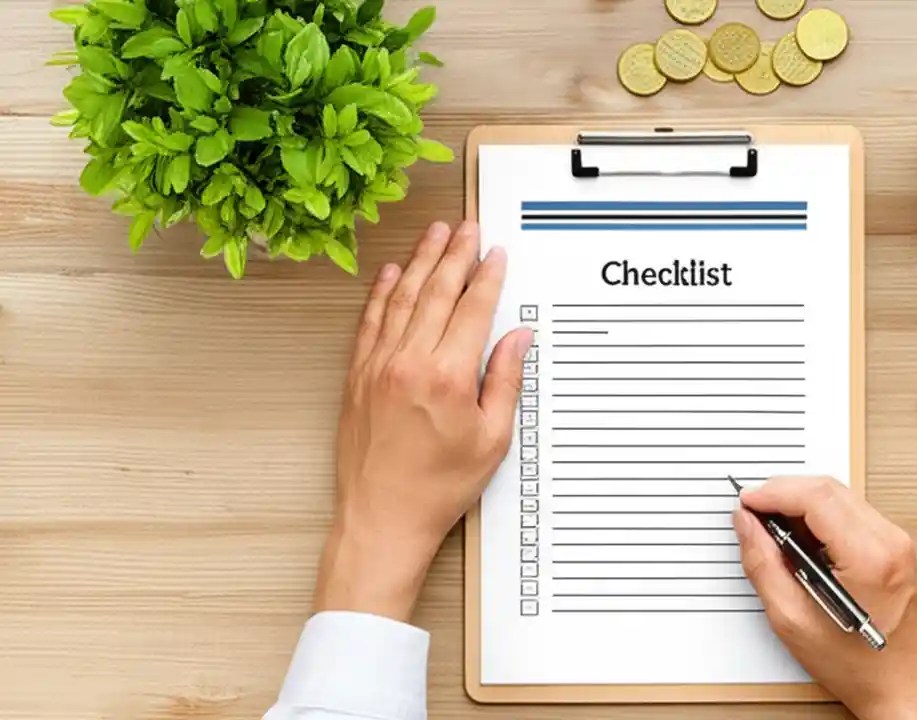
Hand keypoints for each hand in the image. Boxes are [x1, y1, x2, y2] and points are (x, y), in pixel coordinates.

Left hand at [314, 220, 531, 621]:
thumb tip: (517, 340)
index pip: (473, 310)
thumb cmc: (438, 487)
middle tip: (467, 229)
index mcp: (449, 377)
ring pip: (402, 298)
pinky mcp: (357, 376)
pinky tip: (392, 274)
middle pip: (437, 292)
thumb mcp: (492, 439)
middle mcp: (410, 363)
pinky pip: (370, 321)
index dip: (487, 277)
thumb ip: (505, 382)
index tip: (496, 255)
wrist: (382, 517)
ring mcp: (378, 366)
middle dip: (456, 255)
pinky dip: (382, 293)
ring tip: (434, 235)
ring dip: (421, 262)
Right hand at [735, 477, 916, 719]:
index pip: (816, 498)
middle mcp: (890, 543)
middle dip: (785, 493)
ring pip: (841, 497)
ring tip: (774, 530)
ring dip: (802, 504)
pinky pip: (853, 513)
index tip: (748, 502)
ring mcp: (898, 543)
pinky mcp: (896, 548)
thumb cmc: (858, 666)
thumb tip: (747, 525)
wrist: (902, 688)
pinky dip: (821, 517)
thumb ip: (763, 564)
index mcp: (869, 558)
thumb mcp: (793, 620)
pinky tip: (802, 540)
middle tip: (754, 513)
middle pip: (829, 489)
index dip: (775, 492)